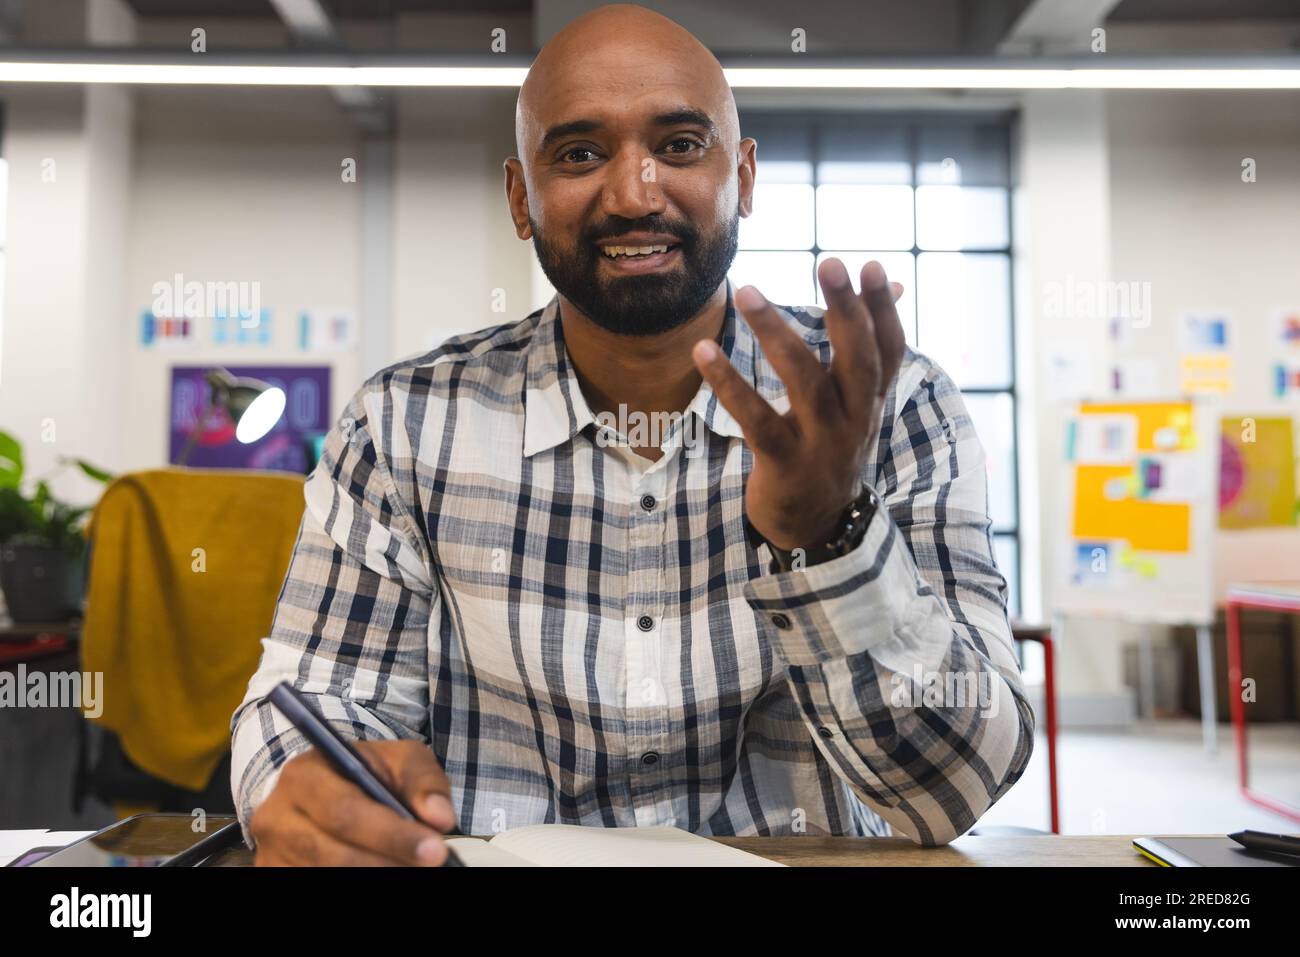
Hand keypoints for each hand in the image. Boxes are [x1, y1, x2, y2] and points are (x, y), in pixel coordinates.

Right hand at [249, 739, 457, 865]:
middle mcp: (276, 816)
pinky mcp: (274, 874)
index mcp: (303, 775)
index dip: (391, 835)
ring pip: (326, 875)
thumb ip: (422, 781)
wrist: (326, 788)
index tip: (434, 849)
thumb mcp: (398, 760)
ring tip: (408, 867)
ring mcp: (272, 853)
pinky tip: (384, 871)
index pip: (344, 811)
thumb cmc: (367, 773)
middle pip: (333, 855)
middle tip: (431, 864)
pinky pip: (314, 885)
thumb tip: (439, 818)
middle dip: (388, 862)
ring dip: (376, 875)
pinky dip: (354, 884)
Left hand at [692, 258, 905, 551]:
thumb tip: (895, 284)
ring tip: (747, 291)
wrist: (814, 528)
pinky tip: (703, 351)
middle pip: (858, 359)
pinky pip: (756, 420)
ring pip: (804, 381)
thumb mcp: (856, 403)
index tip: (873, 266)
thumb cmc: (829, 450)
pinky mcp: (784, 464)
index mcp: (871, 401)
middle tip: (828, 261)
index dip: (883, 310)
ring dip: (775, 333)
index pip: (889, 349)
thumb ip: (867, 349)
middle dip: (846, 310)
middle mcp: (855, 420)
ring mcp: (822, 444)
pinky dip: (729, 384)